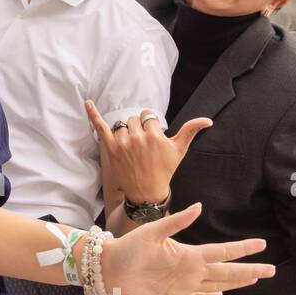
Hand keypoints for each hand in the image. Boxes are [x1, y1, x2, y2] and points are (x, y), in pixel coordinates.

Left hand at [86, 100, 210, 205]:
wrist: (146, 191)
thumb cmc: (164, 169)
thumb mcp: (179, 150)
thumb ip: (190, 131)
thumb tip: (208, 120)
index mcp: (155, 136)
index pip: (148, 116)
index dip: (149, 124)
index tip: (151, 136)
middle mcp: (138, 138)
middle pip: (133, 119)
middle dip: (137, 128)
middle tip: (142, 145)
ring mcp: (122, 143)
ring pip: (121, 124)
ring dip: (124, 131)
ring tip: (131, 146)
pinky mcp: (110, 149)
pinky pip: (100, 127)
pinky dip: (93, 114)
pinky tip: (87, 103)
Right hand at [101, 202, 270, 294]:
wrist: (110, 273)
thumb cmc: (130, 247)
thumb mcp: (153, 230)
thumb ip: (179, 220)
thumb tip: (199, 206)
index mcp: (189, 257)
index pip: (224, 252)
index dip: (245, 248)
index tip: (262, 245)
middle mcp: (191, 275)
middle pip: (229, 274)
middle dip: (252, 271)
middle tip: (272, 270)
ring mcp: (184, 290)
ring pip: (218, 287)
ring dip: (237, 283)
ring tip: (254, 280)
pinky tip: (221, 294)